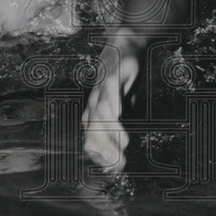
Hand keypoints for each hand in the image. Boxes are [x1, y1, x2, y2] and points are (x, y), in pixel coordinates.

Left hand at [82, 43, 138, 172]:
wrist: (124, 45)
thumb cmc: (121, 77)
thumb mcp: (123, 105)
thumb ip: (122, 124)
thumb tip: (123, 150)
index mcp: (94, 115)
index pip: (91, 142)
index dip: (102, 159)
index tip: (116, 171)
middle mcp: (93, 105)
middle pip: (93, 134)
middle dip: (106, 152)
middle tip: (121, 165)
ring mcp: (101, 91)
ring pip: (99, 116)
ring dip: (111, 132)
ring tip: (124, 144)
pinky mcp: (111, 77)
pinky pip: (109, 93)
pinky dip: (112, 104)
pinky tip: (118, 114)